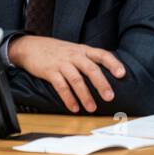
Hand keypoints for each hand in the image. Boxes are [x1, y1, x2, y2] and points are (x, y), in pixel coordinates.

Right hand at [9, 35, 125, 112]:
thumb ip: (88, 60)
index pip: (102, 54)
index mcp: (83, 50)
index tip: (122, 74)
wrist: (31, 47)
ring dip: (85, 95)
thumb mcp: (74, 51)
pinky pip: (61, 86)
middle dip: (101, 84)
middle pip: (91, 69)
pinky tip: (74, 108)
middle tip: (109, 97)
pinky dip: (68, 98)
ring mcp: (62, 63)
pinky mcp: (50, 71)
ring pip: (76, 80)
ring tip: (92, 108)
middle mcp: (74, 55)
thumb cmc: (57, 51)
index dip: (113, 63)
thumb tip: (106, 77)